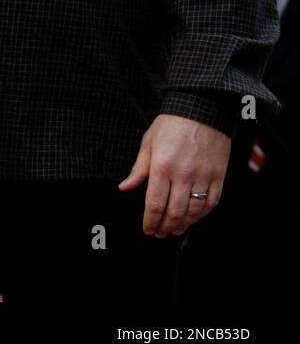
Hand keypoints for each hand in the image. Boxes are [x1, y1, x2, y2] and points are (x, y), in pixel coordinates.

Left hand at [118, 114, 229, 237]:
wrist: (201, 109)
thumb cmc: (171, 125)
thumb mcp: (148, 143)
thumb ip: (138, 169)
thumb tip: (124, 188)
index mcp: (161, 166)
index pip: (154, 203)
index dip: (150, 221)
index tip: (147, 229)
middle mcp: (183, 174)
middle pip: (174, 212)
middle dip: (164, 227)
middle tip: (159, 233)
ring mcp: (203, 176)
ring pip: (194, 211)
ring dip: (183, 224)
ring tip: (175, 230)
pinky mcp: (219, 175)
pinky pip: (212, 202)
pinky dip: (202, 214)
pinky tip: (194, 218)